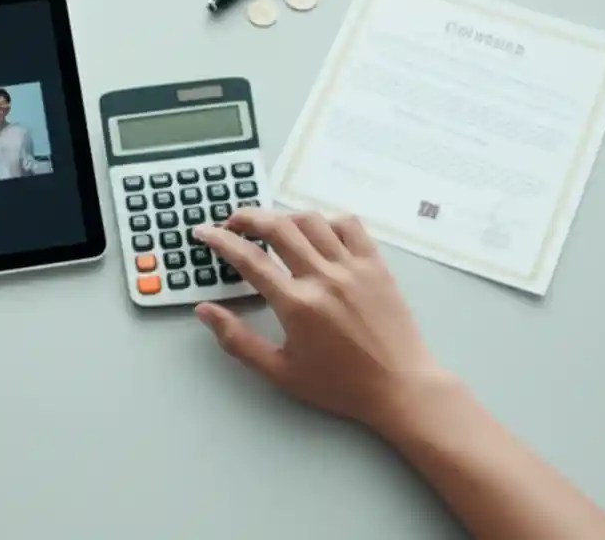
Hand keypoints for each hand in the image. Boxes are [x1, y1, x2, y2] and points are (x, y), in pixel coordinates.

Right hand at [194, 210, 449, 428]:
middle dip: (247, 217)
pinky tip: (317, 232)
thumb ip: (237, 340)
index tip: (204, 232)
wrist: (399, 387)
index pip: (249, 259)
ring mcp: (353, 267)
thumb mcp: (279, 371)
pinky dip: (327, 220)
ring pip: (311, 220)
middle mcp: (323, 277)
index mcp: (296, 304)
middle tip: (232, 222)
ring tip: (271, 226)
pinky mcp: (376, 265)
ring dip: (284, 216)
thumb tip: (205, 311)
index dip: (220, 240)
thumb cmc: (339, 385)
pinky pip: (349, 225)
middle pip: (278, 227)